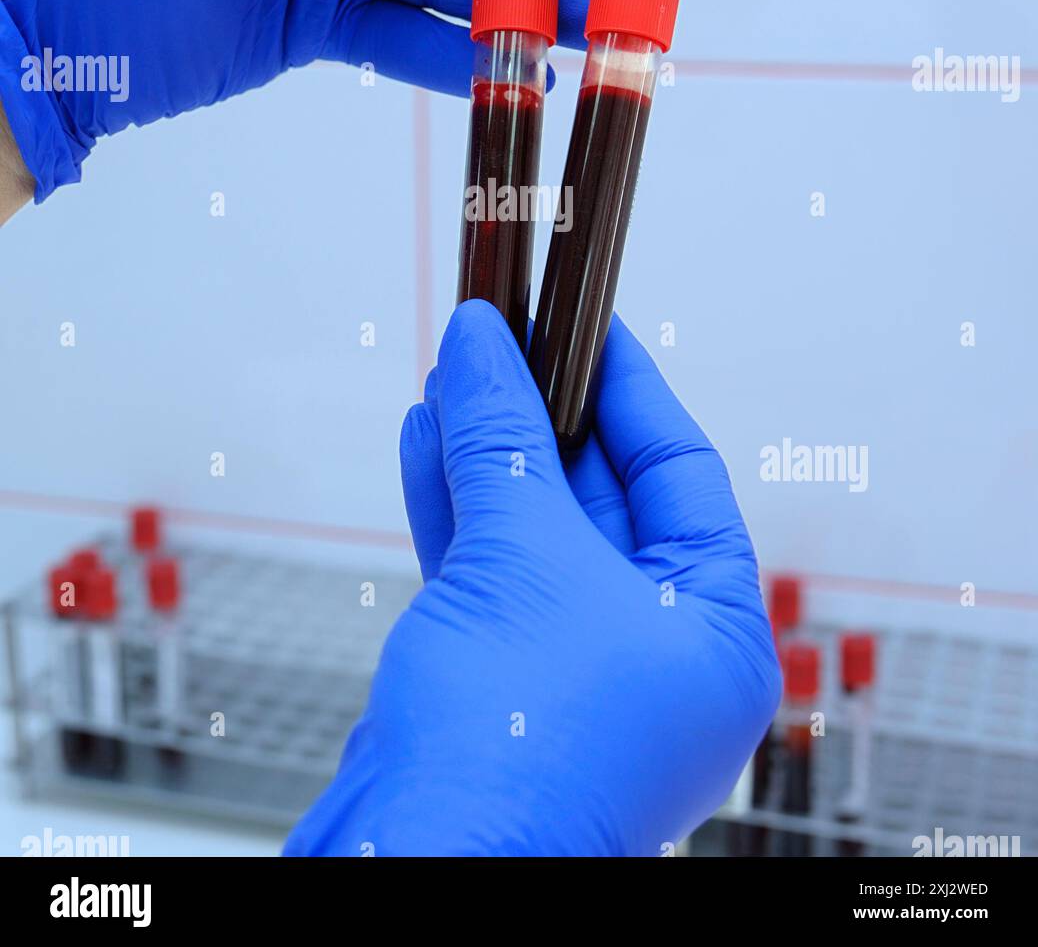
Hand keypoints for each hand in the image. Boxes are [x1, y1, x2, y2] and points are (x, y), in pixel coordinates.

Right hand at [284, 301, 778, 856]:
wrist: (416, 865)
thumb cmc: (516, 759)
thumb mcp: (523, 557)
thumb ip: (505, 439)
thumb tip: (486, 345)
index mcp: (713, 634)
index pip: (681, 474)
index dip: (629, 390)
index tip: (588, 326)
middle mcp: (653, 653)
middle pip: (601, 495)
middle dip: (545, 413)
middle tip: (509, 340)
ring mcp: (573, 669)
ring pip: (533, 528)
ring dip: (489, 450)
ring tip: (459, 372)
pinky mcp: (500, 680)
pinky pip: (486, 569)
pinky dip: (455, 504)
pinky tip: (427, 439)